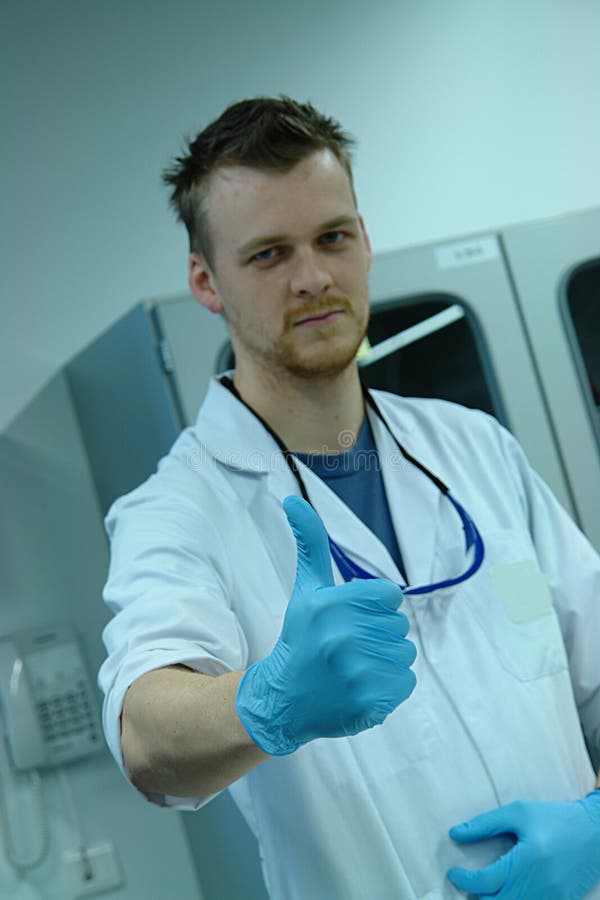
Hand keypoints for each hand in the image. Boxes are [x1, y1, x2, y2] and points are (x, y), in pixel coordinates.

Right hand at [235, 495, 416, 754]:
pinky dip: (389, 686)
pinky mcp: (371, 700)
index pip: (390, 595)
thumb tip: (293, 498)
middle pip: (398, 625)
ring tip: (354, 667)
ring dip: (385, 660)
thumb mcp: (306, 589)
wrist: (285, 700)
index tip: (349, 620)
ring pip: (404, 653)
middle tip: (347, 647)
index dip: (373, 607)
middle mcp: (342, 637)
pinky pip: (406, 681)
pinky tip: (361, 686)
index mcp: (329, 605)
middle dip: (378, 634)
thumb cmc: (302, 637)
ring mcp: (357, 671)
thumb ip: (310, 542)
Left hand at [447, 791, 599, 898]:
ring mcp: (551, 898)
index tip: (454, 872)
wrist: (595, 832)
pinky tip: (508, 892)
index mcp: (527, 861)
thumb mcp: (519, 812)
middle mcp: (539, 885)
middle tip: (468, 883)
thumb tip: (455, 834)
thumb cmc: (556, 818)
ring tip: (486, 889)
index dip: (464, 880)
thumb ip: (485, 824)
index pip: (486, 882)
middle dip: (477, 896)